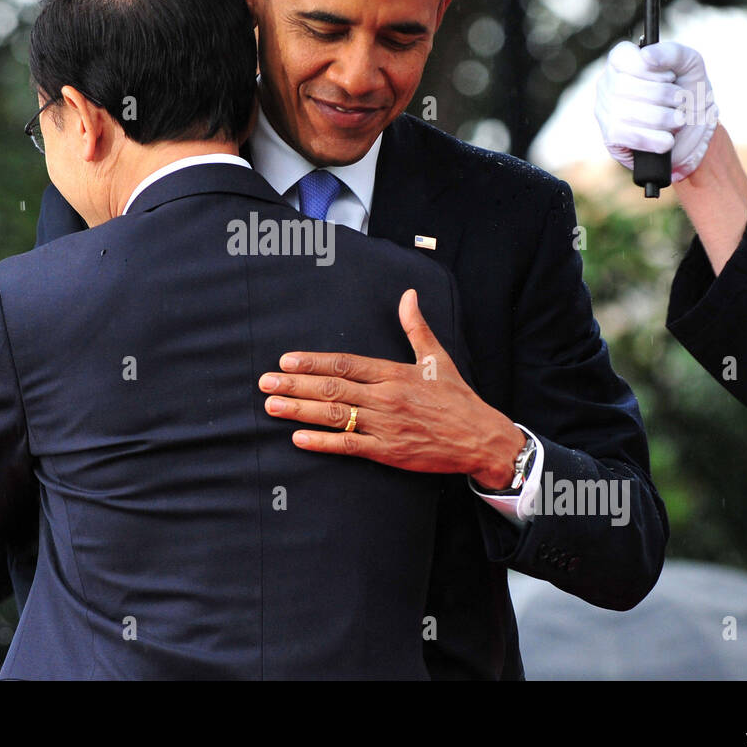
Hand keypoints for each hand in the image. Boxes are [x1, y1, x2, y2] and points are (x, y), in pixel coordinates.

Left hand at [258, 289, 524, 487]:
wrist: (480, 438)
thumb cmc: (457, 398)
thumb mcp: (437, 359)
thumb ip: (416, 327)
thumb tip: (408, 295)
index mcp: (394, 373)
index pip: (345, 363)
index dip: (313, 362)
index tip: (287, 360)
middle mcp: (385, 397)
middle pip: (332, 388)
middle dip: (295, 384)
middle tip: (265, 381)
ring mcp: (385, 425)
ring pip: (334, 415)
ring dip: (299, 410)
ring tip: (272, 405)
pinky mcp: (388, 451)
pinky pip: (349, 445)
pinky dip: (322, 442)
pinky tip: (298, 438)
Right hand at [595, 40, 719, 181]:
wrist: (695, 131)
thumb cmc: (690, 93)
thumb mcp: (691, 66)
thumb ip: (672, 52)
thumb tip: (646, 55)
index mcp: (623, 61)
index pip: (621, 57)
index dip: (648, 69)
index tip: (670, 77)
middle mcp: (608, 84)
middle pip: (623, 86)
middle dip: (661, 96)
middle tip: (679, 101)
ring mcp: (605, 111)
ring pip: (626, 113)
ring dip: (662, 119)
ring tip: (677, 120)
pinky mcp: (610, 137)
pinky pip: (626, 135)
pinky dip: (654, 139)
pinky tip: (666, 139)